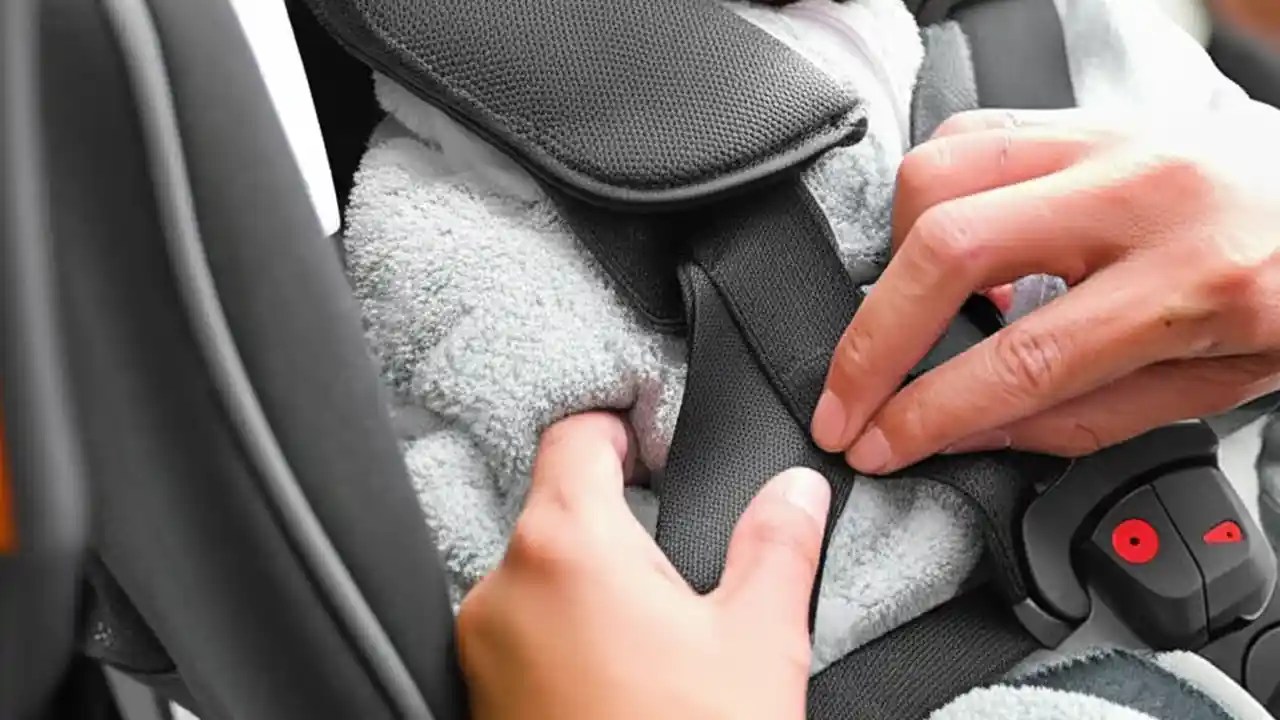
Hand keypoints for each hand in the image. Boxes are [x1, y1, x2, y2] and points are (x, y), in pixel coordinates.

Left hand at [457, 412, 831, 719]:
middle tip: (677, 559)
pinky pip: (521, 629)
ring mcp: (481, 644)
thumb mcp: (758, 643)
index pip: (574, 435)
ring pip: (538, 571)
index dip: (620, 426)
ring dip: (589, 580)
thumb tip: (794, 492)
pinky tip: (619, 675)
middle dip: (616, 516)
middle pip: (555, 504)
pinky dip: (564, 630)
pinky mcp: (478, 693)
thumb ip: (776, 546)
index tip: (652, 441)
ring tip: (654, 634)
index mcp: (567, 545)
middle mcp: (503, 584)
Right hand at [810, 107, 1279, 473]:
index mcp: (1197, 282)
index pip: (1023, 358)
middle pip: (954, 247)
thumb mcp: (1205, 390)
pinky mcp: (1077, 117)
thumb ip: (1076, 418)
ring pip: (938, 175)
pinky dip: (925, 201)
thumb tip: (959, 429)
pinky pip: (962, 138)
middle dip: (874, 340)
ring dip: (893, 259)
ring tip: (907, 316)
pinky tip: (943, 249)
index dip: (927, 411)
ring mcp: (1105, 140)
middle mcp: (1143, 193)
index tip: (874, 442)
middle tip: (842, 399)